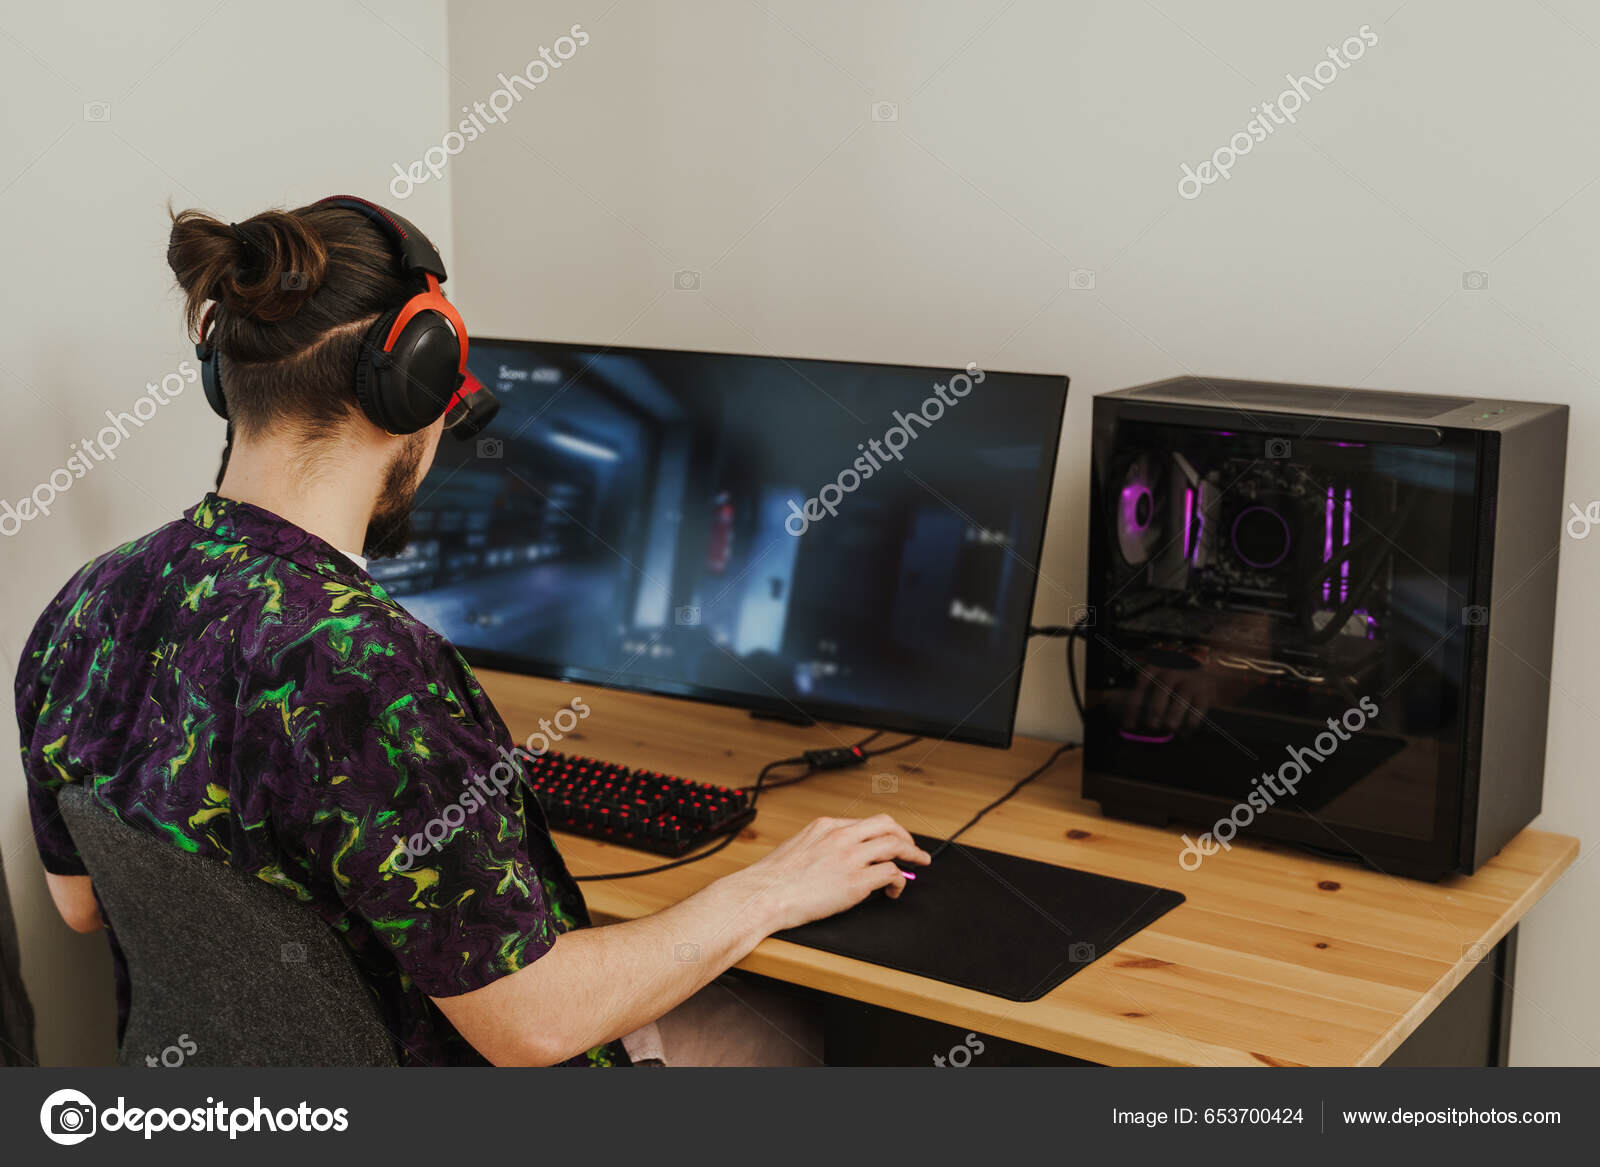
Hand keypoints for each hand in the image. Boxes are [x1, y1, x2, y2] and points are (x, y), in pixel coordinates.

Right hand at [734, 814, 930, 931]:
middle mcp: (841, 836)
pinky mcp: (856, 882)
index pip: (865, 822)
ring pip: (895, 845)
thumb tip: (835, 858)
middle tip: (914, 850)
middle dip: (905, 837)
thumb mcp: (797, 848)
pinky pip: (891, 874)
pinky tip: (893, 891)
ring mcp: (850, 857)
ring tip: (918, 864)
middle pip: (887, 825)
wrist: (762, 895)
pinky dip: (899, 881)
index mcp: (826, 826)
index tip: (891, 840)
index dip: (884, 831)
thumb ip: (819, 846)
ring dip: (912, 855)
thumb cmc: (772, 879)